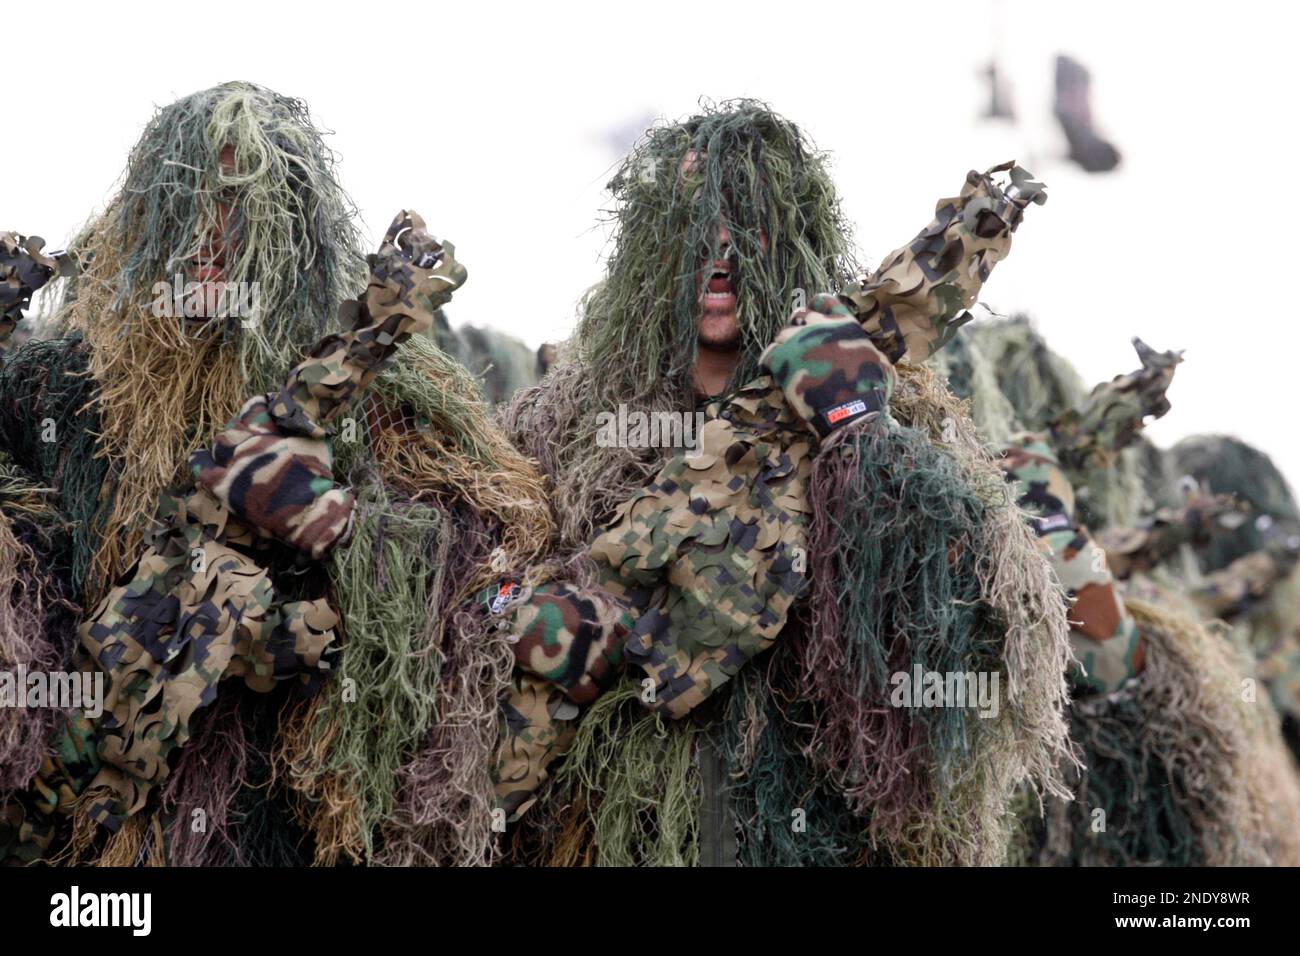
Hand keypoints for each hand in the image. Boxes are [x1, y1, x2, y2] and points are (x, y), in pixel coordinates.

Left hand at [760, 293, 894, 437]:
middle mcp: (819, 326)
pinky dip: (769, 362)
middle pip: (800, 314)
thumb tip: (882, 362)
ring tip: (787, 359)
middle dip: (798, 325)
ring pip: (782, 333)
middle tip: (799, 341)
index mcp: (844, 324)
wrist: (849, 410)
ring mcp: (798, 341)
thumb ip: (877, 357)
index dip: (818, 307)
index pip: (825, 301)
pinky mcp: (781, 360)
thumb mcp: (884, 367)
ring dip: (784, 344)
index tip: (814, 315)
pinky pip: (768, 354)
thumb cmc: (871, 390)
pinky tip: (773, 370)